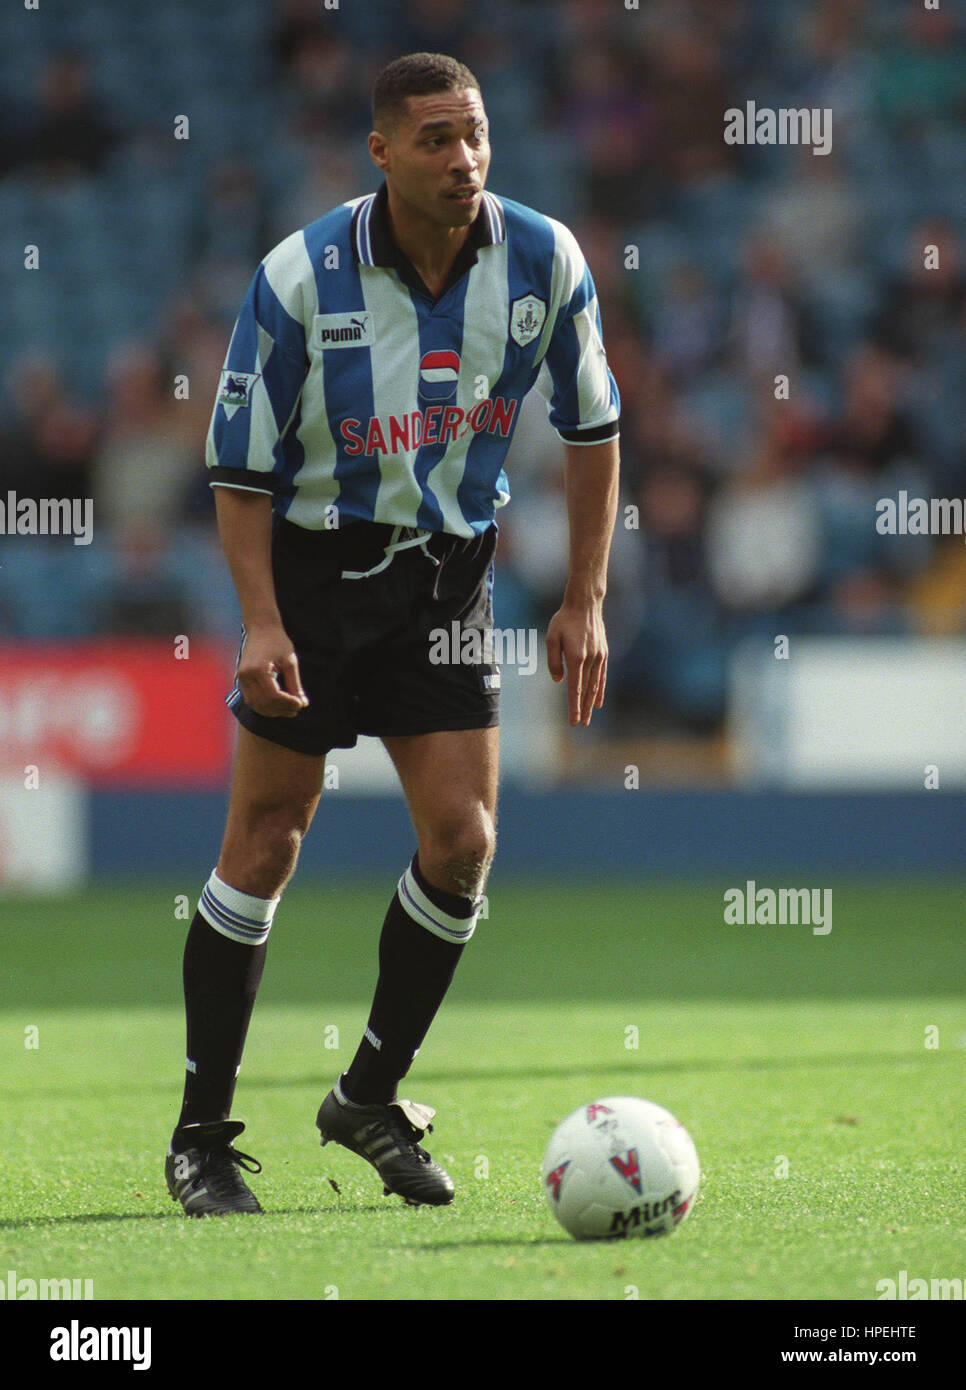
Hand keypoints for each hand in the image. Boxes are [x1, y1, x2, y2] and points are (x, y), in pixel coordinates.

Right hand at [236, 620, 308, 717]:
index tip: (301, 704)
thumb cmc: (278, 641)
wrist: (261, 627)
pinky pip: (251, 699)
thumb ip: (295, 684)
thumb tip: (302, 703)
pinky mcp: (241, 679)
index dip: (288, 703)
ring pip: (255, 704)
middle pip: (264, 703)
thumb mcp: (290, 662)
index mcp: (258, 670)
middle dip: (282, 709)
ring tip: (289, 709)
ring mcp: (241, 678)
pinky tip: (277, 706)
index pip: (273, 696)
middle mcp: (246, 675)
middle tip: (297, 709)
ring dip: (272, 711)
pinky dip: (263, 706)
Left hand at [546, 599, 606, 726]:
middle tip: (581, 724)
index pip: (575, 688)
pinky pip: (602, 676)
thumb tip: (559, 680)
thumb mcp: (551, 638)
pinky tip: (598, 701)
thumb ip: (553, 661)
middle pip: (586, 691)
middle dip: (583, 709)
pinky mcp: (603, 654)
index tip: (573, 721)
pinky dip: (600, 690)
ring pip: (595, 685)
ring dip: (591, 703)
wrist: (585, 605)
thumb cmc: (564, 620)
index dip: (573, 706)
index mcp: (576, 657)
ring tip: (588, 717)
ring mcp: (599, 657)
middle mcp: (590, 659)